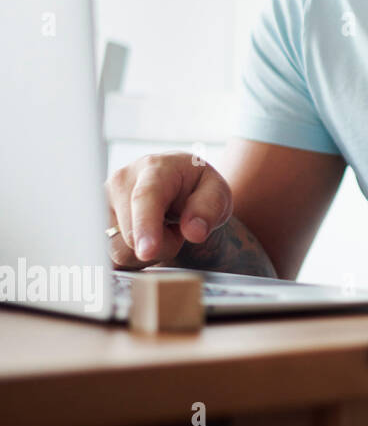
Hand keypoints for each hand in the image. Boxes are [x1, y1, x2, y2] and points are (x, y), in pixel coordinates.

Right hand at [104, 153, 232, 267]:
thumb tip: (194, 232)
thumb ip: (209, 209)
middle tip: (175, 229)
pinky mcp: (93, 222)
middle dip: (160, 245)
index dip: (145, 226)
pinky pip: (108, 257)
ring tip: (158, 231)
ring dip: (143, 253)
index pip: (145, 199)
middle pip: (130, 236)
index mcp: (154, 168)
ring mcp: (101, 202)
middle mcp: (119, 182)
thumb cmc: (196, 188)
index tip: (147, 251)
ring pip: (117, 251)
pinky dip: (129, 258)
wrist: (176, 184)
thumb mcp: (217, 193)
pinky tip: (140, 239)